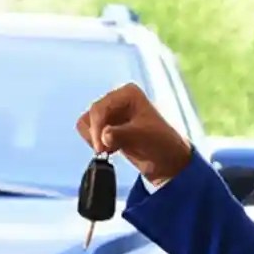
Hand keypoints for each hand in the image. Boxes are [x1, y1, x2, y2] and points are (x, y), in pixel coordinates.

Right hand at [76, 82, 192, 184]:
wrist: (167, 160)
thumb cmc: (161, 143)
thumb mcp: (143, 137)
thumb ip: (122, 134)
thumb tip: (104, 135)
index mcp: (128, 94)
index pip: (99, 108)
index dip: (97, 128)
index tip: (101, 148)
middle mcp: (118, 99)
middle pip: (91, 115)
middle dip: (96, 135)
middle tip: (107, 151)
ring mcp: (112, 113)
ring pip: (87, 124)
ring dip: (94, 139)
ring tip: (111, 149)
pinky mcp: (109, 126)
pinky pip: (90, 133)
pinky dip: (96, 142)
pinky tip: (111, 149)